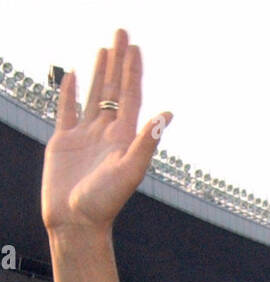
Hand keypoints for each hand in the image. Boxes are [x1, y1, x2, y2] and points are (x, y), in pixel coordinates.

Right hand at [42, 30, 169, 233]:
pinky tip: (71, 75)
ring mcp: (85, 137)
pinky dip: (68, 92)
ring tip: (103, 49)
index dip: (132, 70)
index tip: (134, 46)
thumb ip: (147, 141)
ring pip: (92, 95)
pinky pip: (66, 110)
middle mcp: (106, 134)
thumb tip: (168, 113)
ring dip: (98, 71)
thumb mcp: (129, 171)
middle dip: (117, 61)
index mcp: (123, 137)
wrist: (76, 224)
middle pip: (112, 89)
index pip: (129, 95)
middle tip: (121, 32)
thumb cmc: (104, 204)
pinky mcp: (63, 142)